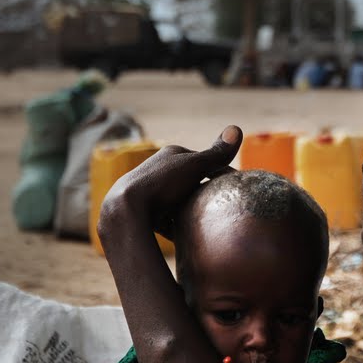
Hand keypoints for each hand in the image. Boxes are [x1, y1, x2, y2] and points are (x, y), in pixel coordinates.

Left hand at [98, 126, 242, 241]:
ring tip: (205, 221)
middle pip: (189, 180)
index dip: (220, 172)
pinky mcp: (144, 211)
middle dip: (203, 191)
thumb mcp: (194, 166)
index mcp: (170, 154)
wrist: (125, 210)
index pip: (202, 161)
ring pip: (177, 199)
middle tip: (221, 206)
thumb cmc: (161, 183)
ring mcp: (149, 191)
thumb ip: (216, 153)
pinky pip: (166, 218)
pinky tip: (185, 233)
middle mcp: (158, 169)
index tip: (235, 187)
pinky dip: (176, 224)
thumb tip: (237, 128)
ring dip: (189, 209)